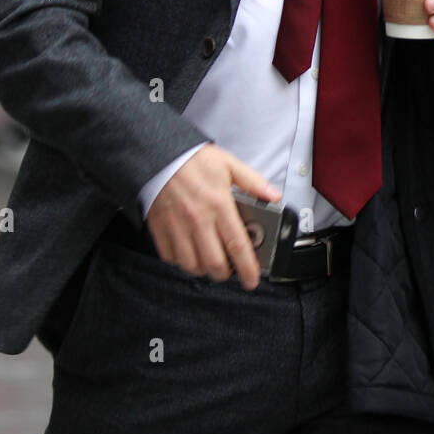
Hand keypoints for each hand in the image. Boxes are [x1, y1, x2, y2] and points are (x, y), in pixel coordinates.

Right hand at [145, 143, 279, 289]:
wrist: (159, 154)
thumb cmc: (192, 159)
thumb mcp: (228, 164)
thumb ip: (252, 182)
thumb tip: (273, 195)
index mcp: (219, 205)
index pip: (238, 245)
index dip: (247, 268)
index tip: (251, 279)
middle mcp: (198, 220)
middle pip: (215, 263)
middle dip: (226, 273)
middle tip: (231, 269)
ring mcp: (177, 226)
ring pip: (192, 265)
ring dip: (204, 270)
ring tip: (210, 261)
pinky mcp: (160, 229)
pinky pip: (170, 258)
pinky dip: (181, 262)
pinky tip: (189, 254)